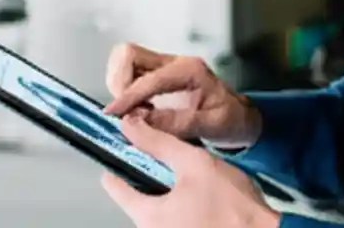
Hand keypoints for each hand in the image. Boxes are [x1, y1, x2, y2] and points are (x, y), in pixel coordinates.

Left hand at [102, 115, 280, 227]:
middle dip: (148, 173)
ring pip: (155, 207)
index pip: (113, 185)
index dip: (119, 158)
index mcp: (146, 216)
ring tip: (187, 173)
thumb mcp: (194, 163)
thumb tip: (128, 124)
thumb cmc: (230, 204)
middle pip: (136, 195)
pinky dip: (178, 203)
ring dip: (165, 188)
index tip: (129, 143)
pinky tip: (197, 193)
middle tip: (169, 156)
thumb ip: (158, 142)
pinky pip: (172, 218)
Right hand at [104, 43, 260, 147]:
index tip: (114, 113)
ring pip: (125, 60)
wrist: (238, 117)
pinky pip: (129, 73)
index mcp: (189, 70)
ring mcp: (164, 67)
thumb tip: (141, 120)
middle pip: (129, 54)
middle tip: (124, 110)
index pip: (149, 78)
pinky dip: (124, 89)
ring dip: (119, 85)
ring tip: (132, 111)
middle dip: (119, 81)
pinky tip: (136, 109)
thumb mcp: (212, 125)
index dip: (129, 97)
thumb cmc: (230, 119)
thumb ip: (177, 123)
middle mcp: (174, 63)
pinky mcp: (157, 76)